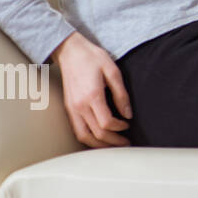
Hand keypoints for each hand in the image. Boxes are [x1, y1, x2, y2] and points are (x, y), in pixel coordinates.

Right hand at [50, 31, 132, 147]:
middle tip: (126, 143)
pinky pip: (77, 130)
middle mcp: (79, 106)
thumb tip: (128, 114)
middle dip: (113, 141)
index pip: (106, 123)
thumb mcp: (113, 71)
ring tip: (113, 146)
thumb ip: (121, 94)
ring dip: (99, 145)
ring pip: (84, 136)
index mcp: (92, 96)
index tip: (128, 124)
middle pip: (96, 133)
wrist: (70, 51)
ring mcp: (71, 108)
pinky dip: (88, 138)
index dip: (119, 128)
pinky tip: (99, 138)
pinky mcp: (68, 108)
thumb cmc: (92, 58)